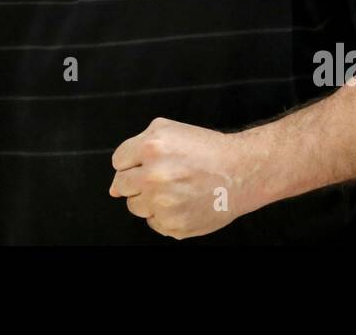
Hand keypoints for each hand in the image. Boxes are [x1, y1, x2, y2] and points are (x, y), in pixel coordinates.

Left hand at [109, 117, 244, 239]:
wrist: (241, 173)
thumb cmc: (206, 150)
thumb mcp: (169, 130)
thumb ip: (134, 147)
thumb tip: (114, 185)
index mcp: (151, 148)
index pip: (118, 162)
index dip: (134, 161)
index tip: (152, 162)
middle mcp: (154, 176)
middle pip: (121, 185)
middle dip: (137, 180)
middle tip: (162, 176)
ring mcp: (163, 203)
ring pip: (135, 206)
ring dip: (149, 199)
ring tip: (175, 189)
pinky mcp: (174, 225)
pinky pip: (153, 222)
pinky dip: (164, 215)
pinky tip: (183, 202)